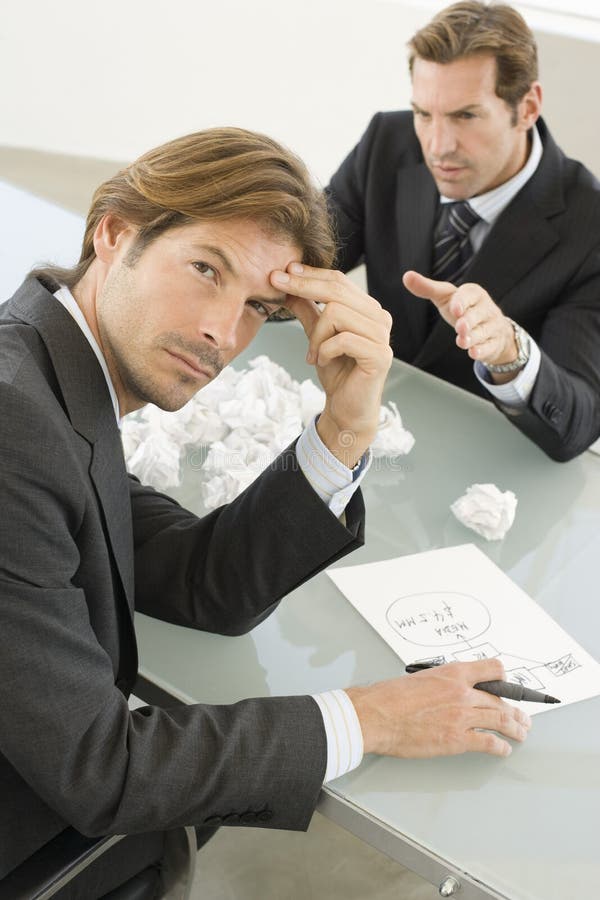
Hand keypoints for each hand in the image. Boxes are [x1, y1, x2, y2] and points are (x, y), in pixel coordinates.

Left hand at [270, 264, 392, 466]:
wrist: (347, 409)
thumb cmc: (337, 373)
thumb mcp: (316, 336)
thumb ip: (307, 311)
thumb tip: (286, 284)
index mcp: (367, 309)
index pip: (338, 281)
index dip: (310, 274)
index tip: (284, 271)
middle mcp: (380, 318)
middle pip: (337, 290)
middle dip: (303, 287)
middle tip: (277, 288)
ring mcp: (382, 336)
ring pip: (337, 313)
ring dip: (316, 335)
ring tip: (313, 354)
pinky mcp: (380, 355)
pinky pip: (342, 339)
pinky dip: (325, 350)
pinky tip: (322, 362)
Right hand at [346, 659, 531, 758]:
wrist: (377, 714)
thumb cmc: (390, 697)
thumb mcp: (421, 678)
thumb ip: (442, 684)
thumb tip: (451, 692)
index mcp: (453, 673)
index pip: (492, 669)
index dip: (502, 678)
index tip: (506, 685)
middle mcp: (463, 692)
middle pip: (500, 700)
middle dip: (514, 711)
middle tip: (521, 718)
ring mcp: (462, 716)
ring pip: (501, 720)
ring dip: (515, 728)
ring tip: (521, 733)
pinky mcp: (458, 739)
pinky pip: (489, 742)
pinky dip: (501, 747)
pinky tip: (504, 749)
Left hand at [403, 271, 520, 379]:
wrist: (490, 329)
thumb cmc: (463, 310)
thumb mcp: (446, 298)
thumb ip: (427, 288)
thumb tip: (406, 276)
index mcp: (473, 294)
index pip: (469, 294)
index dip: (462, 302)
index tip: (454, 309)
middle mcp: (486, 308)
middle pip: (477, 314)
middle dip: (468, 321)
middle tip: (460, 327)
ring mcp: (492, 326)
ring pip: (483, 332)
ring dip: (473, 337)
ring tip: (462, 342)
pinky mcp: (494, 343)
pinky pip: (490, 347)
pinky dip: (482, 350)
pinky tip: (473, 352)